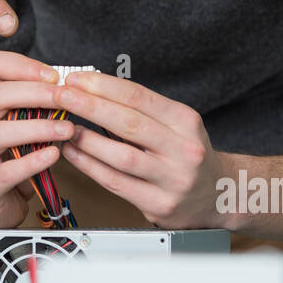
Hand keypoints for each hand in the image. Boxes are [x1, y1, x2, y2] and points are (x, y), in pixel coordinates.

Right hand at [0, 51, 74, 230]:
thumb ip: (34, 107)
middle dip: (35, 93)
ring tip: (67, 129)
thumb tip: (69, 88)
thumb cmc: (7, 161)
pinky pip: (6, 172)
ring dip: (37, 127)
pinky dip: (32, 162)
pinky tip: (53, 155)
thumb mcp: (16, 127)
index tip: (54, 76)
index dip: (22, 65)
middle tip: (66, 98)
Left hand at [54, 71, 222, 229]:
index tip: (75, 79)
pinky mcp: (159, 204)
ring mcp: (173, 179)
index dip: (103, 86)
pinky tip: (73, 154)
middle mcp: (184, 149)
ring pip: (122, 156)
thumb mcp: (176, 125)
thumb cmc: (186, 154)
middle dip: (90, 106)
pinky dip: (90, 167)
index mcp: (185, 121)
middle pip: (129, 122)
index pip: (138, 96)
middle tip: (61, 95)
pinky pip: (117, 182)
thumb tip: (91, 89)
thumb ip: (140, 110)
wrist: (220, 196)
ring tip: (63, 128)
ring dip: (87, 139)